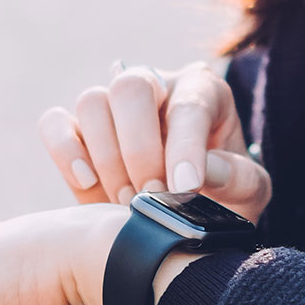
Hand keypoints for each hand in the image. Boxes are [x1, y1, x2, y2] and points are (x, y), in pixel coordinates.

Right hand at [38, 59, 271, 221]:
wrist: (184, 218)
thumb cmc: (225, 197)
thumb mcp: (249, 193)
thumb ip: (239, 178)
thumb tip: (204, 170)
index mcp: (202, 91)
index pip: (189, 104)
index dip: (185, 145)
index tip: (184, 186)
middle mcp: (154, 86)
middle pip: (131, 86)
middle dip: (139, 147)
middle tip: (150, 194)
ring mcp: (112, 106)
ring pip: (92, 102)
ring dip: (107, 158)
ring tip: (126, 203)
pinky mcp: (77, 132)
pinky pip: (54, 122)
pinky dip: (65, 150)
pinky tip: (87, 182)